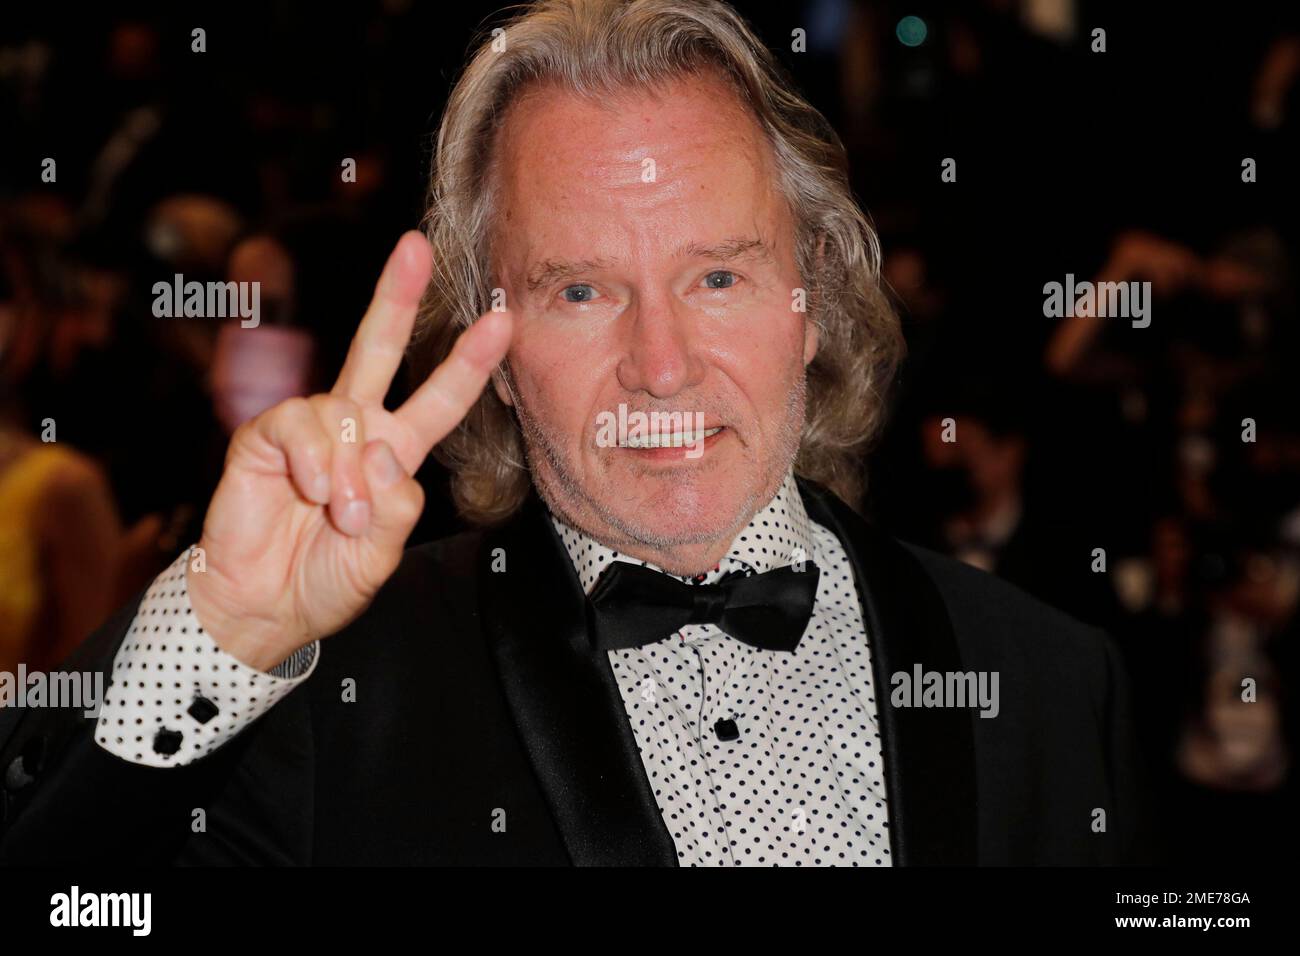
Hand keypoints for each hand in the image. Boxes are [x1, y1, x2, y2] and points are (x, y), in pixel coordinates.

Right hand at [186, 231, 512, 670]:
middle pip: (378, 348)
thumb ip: (397, 504)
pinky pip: (299, 426)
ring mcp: (310, 429)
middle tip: (415, 247)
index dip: (468, 364)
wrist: (265, 607)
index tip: (501, 320)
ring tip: (344, 517)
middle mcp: (355, 429)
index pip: (439, 400)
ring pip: (346, 413)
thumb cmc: (327, 578)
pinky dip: (314, 463)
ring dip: (350, 474)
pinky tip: (311, 491)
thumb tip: (383, 446)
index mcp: (395, 452)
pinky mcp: (265, 437)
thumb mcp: (383, 552)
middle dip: (395, 297)